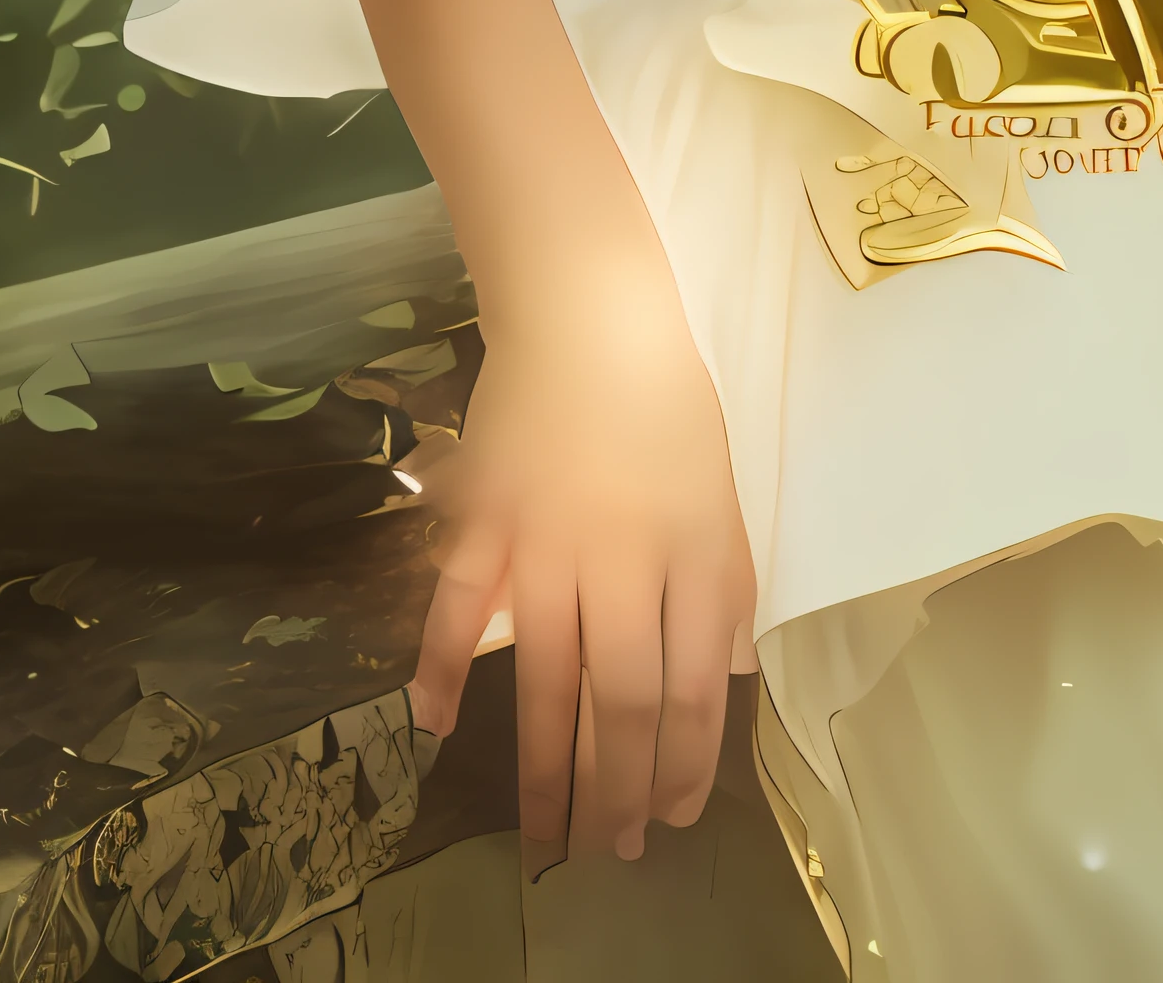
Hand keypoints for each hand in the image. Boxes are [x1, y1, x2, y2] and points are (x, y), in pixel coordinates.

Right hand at [411, 299, 756, 869]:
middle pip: (620, 704)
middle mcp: (622, 563)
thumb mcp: (721, 495)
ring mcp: (545, 545)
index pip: (694, 691)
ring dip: (546, 767)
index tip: (671, 817)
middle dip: (615, 792)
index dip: (683, 766)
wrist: (588, 313)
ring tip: (544, 833)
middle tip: (607, 850)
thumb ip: (724, 590)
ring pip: (545, 681)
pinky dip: (440, 671)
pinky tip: (438, 728)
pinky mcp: (483, 521)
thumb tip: (723, 680)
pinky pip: (456, 609)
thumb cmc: (666, 401)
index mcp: (694, 555)